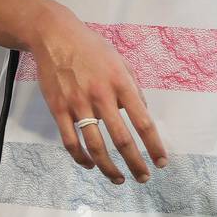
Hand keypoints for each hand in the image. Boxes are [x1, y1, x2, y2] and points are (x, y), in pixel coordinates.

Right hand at [28, 4, 167, 183]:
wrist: (55, 37)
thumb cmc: (92, 48)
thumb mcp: (121, 61)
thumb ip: (133, 87)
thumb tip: (142, 111)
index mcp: (121, 83)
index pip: (143, 121)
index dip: (154, 145)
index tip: (161, 162)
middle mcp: (101, 96)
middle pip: (122, 139)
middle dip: (135, 163)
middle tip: (143, 178)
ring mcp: (78, 104)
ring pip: (95, 147)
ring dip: (109, 168)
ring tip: (118, 179)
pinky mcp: (59, 109)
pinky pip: (70, 142)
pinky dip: (81, 158)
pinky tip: (90, 165)